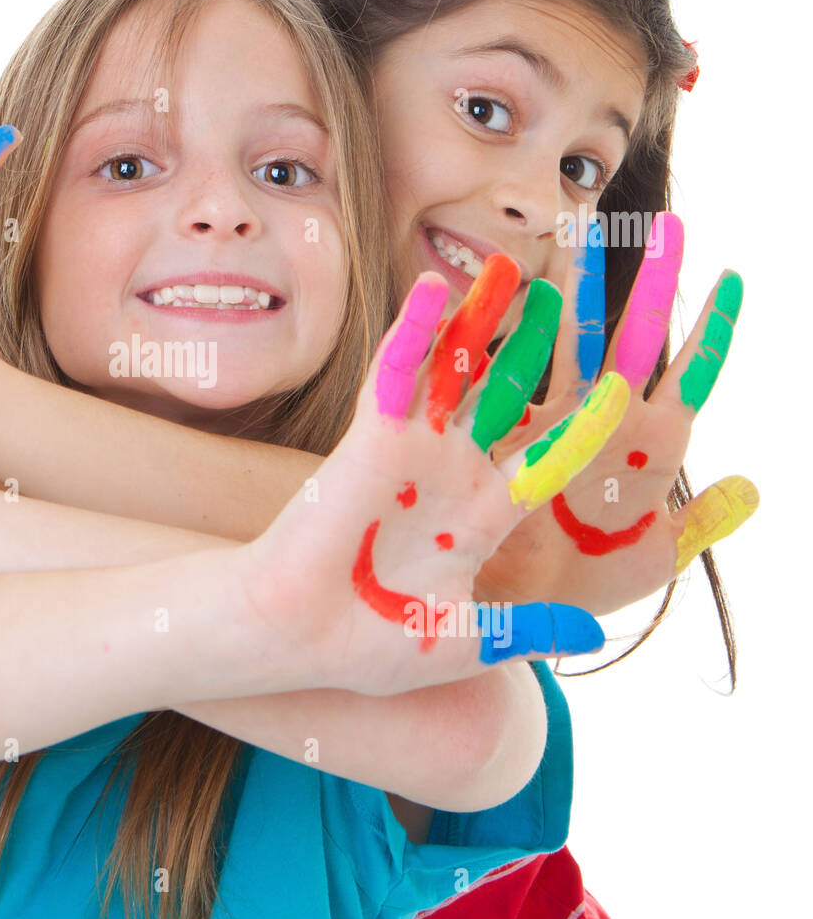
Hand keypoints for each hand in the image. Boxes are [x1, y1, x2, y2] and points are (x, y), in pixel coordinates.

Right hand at [238, 256, 626, 698]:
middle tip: (558, 299)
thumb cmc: (371, 649)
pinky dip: (413, 333)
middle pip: (501, 398)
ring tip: (510, 268)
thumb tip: (594, 632)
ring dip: (478, 321)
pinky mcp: (369, 439)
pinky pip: (395, 375)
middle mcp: (448, 474)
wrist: (296, 641)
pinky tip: (433, 291)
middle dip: (529, 350)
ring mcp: (410, 452)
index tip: (621, 394)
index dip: (580, 429)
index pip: (542, 462)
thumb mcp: (468, 643)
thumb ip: (529, 629)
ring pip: (452, 373)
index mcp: (478, 519)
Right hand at [474, 212, 757, 613]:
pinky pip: (512, 371)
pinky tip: (504, 291)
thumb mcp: (656, 557)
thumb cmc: (587, 586)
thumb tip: (753, 488)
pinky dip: (509, 331)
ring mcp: (558, 418)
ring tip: (577, 229)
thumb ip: (700, 521)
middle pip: (637, 335)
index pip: (694, 371)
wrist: (520, 607)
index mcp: (653, 444)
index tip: (735, 277)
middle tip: (670, 224)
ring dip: (578, 283)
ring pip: (571, 336)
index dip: (715, 325)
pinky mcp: (516, 430)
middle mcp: (608, 419)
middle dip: (655, 278)